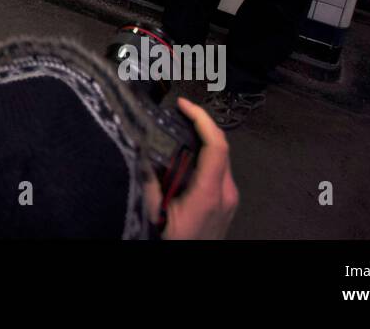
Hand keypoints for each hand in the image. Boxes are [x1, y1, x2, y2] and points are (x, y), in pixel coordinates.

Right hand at [142, 97, 239, 239]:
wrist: (194, 264)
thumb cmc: (177, 242)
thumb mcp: (156, 215)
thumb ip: (148, 183)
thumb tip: (138, 151)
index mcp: (209, 193)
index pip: (216, 146)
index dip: (202, 119)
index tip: (183, 105)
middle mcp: (226, 192)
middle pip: (221, 147)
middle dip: (201, 125)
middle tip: (179, 112)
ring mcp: (230, 198)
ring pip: (221, 158)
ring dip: (203, 140)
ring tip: (180, 130)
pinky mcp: (228, 202)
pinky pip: (220, 170)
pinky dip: (205, 157)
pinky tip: (186, 158)